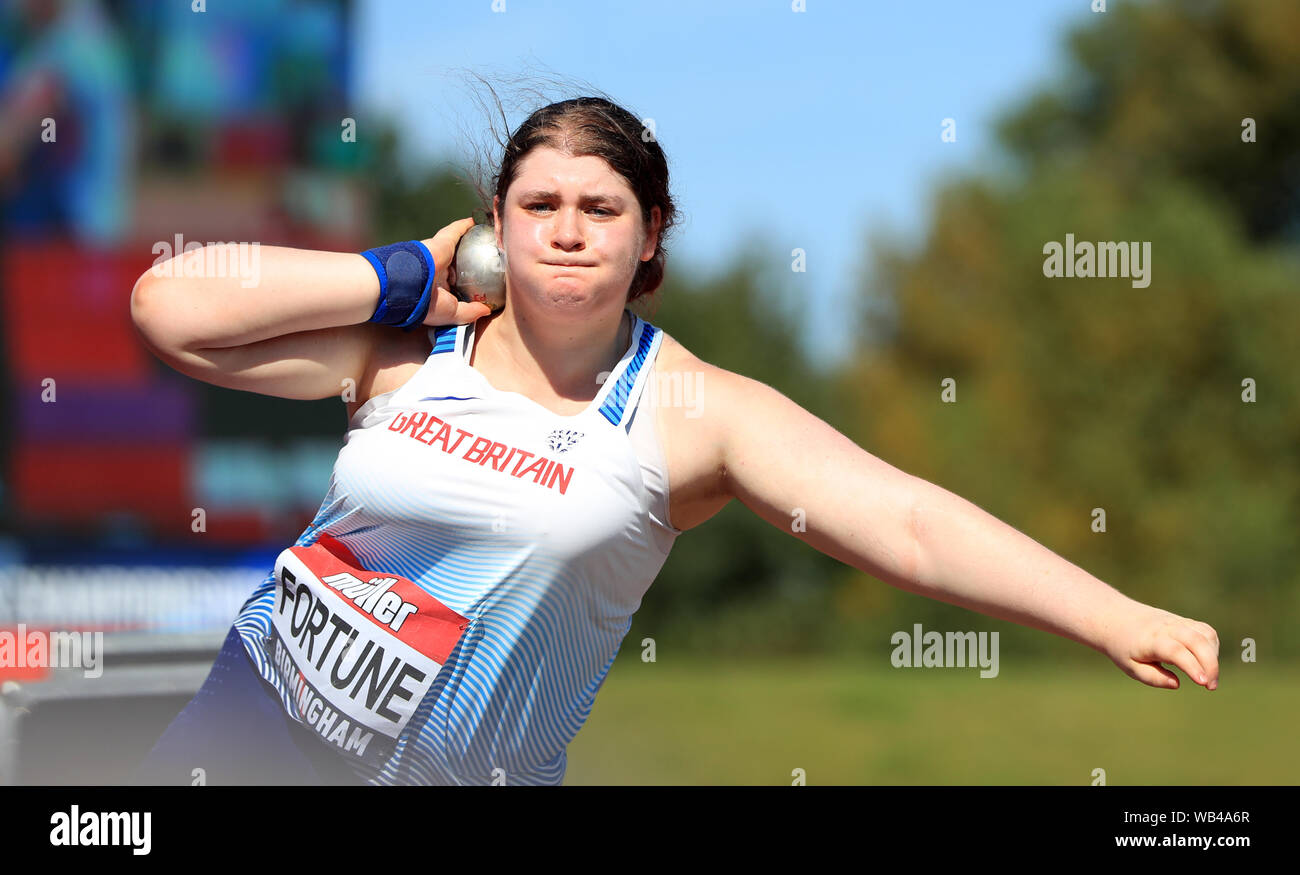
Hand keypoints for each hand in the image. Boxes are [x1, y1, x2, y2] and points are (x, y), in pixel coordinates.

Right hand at [420, 217, 492, 325]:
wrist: (410, 286)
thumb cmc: (428, 304)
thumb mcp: (452, 313)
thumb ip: (470, 311)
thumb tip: (487, 310)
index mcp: (439, 289)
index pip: (458, 286)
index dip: (471, 285)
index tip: (486, 285)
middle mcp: (439, 272)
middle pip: (460, 265)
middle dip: (474, 262)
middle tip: (491, 261)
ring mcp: (439, 256)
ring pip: (459, 246)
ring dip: (472, 241)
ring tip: (489, 239)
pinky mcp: (441, 242)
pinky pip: (456, 231)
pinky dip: (467, 226)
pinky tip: (480, 222)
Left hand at [1103, 604, 1219, 689]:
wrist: (1116, 619)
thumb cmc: (1124, 647)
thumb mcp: (1131, 667)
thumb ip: (1153, 677)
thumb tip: (1177, 684)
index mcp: (1151, 641)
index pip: (1177, 651)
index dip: (1192, 666)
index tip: (1203, 683)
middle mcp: (1167, 628)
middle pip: (1198, 641)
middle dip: (1211, 664)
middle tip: (1210, 687)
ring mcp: (1178, 622)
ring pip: (1206, 634)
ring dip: (1214, 657)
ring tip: (1208, 677)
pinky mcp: (1185, 621)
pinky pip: (1206, 631)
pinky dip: (1213, 647)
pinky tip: (1206, 662)